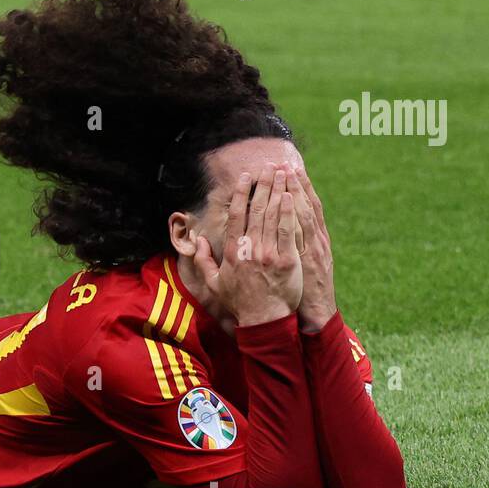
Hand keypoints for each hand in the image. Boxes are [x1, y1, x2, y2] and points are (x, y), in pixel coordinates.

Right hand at [194, 164, 302, 325]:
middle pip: (257, 209)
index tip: (246, 178)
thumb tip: (198, 242)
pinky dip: (288, 211)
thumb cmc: (239, 302)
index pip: (237, 215)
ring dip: (278, 191)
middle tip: (269, 167)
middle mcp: (250, 248)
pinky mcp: (286, 259)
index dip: (242, 194)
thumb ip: (204, 261)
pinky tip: (291, 195)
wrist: (264, 320)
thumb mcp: (213, 284)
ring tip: (282, 173)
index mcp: (233, 251)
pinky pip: (287, 230)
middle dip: (263, 184)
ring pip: (273, 215)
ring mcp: (268, 253)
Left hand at [287, 165, 335, 332]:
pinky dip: (296, 215)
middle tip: (286, 164)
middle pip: (307, 206)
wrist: (318, 313)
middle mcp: (318, 240)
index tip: (291, 170)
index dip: (300, 189)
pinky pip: (302, 233)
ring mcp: (315, 248)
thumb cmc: (305, 292)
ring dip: (296, 193)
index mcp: (317, 240)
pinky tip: (288, 199)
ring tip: (287, 173)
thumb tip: (284, 231)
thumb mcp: (304, 266)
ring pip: (306, 214)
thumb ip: (296, 247)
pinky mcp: (310, 259)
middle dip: (296, 184)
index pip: (308, 209)